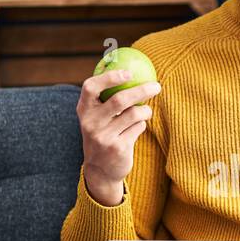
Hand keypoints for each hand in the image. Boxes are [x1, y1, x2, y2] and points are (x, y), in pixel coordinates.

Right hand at [76, 69, 160, 205]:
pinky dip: (141, 125)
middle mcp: (91, 123)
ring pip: (134, 114)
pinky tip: (138, 127)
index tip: (128, 73)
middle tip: (156, 86)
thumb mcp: (96, 118)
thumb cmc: (103, 134)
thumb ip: (105, 98)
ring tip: (146, 112)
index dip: (109, 77)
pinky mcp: (118, 148)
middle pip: (119, 100)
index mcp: (84, 110)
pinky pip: (138, 128)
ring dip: (145, 111)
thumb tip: (129, 70)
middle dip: (141, 90)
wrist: (100, 170)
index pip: (90, 87)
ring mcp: (104, 137)